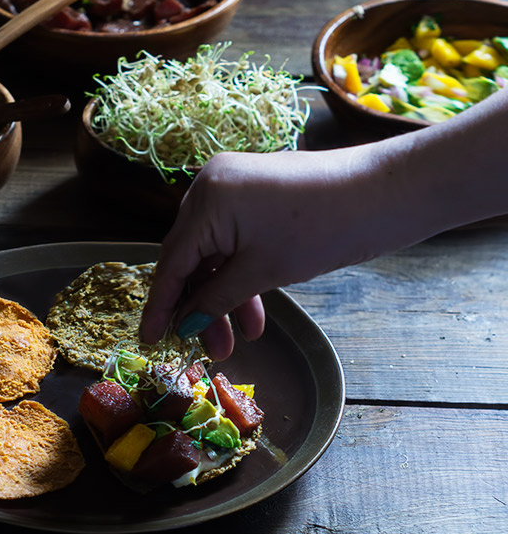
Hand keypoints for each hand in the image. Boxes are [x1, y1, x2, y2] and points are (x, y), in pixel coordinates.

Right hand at [140, 146, 384, 359]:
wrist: (383, 193)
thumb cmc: (323, 230)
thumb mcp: (263, 272)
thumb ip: (215, 299)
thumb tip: (184, 324)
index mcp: (205, 199)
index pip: (170, 261)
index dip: (161, 305)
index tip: (150, 340)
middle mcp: (210, 185)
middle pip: (190, 255)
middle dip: (198, 305)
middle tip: (210, 348)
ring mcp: (233, 184)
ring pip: (214, 250)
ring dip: (223, 294)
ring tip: (239, 339)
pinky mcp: (255, 191)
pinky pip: (233, 237)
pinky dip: (240, 272)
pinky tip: (253, 311)